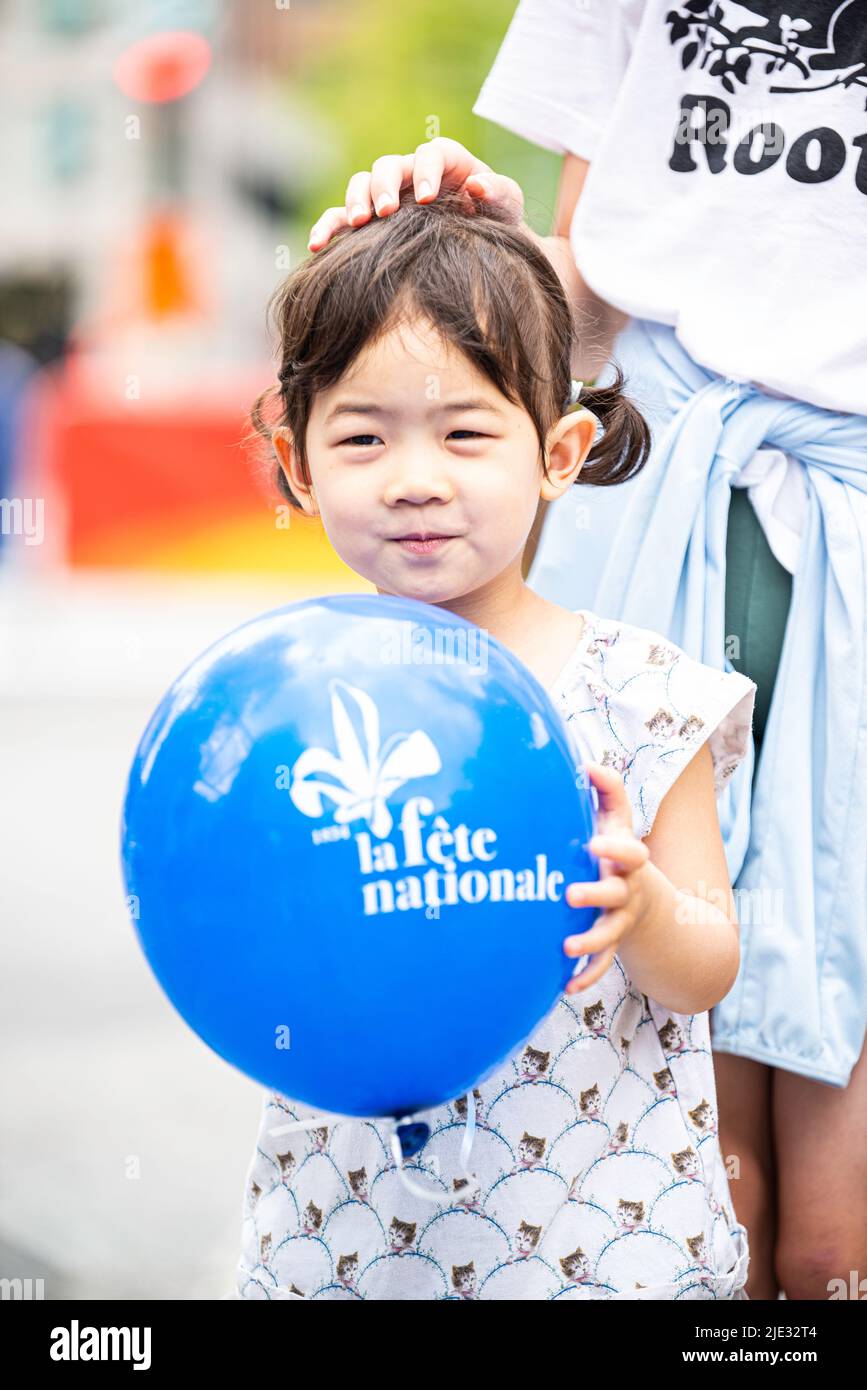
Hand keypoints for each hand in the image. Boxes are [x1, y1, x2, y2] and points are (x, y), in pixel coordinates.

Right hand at [307, 136, 524, 250]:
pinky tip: (317, 244)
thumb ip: (500, 193)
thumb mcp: (508, 208)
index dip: (425, 171)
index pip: (431, 154)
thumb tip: (477, 184)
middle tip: (386, 212)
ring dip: (355, 200)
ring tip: (358, 223)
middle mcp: (412, 174)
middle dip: (384, 185)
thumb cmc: (497, 224)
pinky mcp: (370, 222)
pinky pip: (341, 218)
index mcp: (447, 163)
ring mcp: (388, 197)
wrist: (484, 251)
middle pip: (388, 165)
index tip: (427, 198)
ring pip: (361, 185)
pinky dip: (328, 227)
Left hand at [562, 762, 650, 995]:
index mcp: (628, 862)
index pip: (630, 854)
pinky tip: (564, 987)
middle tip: (569, 895)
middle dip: (595, 896)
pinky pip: (602, 965)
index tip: (593, 842)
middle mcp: (627, 894)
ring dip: (589, 945)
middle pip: (615, 897)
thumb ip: (608, 792)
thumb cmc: (617, 851)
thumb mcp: (618, 822)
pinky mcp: (610, 946)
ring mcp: (620, 923)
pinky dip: (586, 977)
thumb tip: (586, 762)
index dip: (615, 848)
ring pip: (608, 936)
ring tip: (565, 949)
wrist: (646, 901)